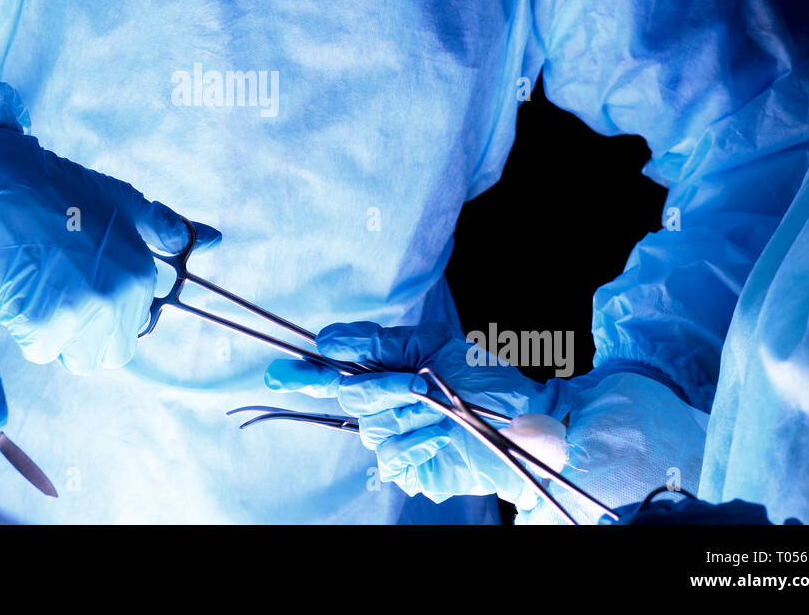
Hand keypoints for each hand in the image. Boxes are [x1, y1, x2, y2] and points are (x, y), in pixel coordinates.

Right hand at [0, 127, 219, 372]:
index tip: (89, 287)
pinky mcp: (34, 324)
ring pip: (73, 355)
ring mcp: (73, 316)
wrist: (3, 183)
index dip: (111, 314)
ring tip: (45, 291)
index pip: (133, 330)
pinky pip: (39, 349)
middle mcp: (112, 302)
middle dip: (88, 334)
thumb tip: (214, 239)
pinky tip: (24, 291)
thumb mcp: (127, 204)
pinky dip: (29, 329)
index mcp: (138, 278)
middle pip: (106, 354)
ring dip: (60, 335)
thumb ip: (168, 230)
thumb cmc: (65, 191)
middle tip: (65, 295)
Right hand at [265, 321, 570, 508]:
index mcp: (382, 369)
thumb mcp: (432, 344)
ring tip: (439, 408)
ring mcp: (393, 436)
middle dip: (381, 387)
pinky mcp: (410, 468)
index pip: (331, 369)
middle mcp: (380, 403)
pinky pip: (391, 458)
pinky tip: (440, 433)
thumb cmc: (483, 378)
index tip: (282, 370)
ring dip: (408, 414)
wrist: (526, 418)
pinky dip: (417, 443)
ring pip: (371, 427)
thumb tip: (327, 339)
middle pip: (349, 395)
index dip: (304, 371)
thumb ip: (377, 342)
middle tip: (416, 383)